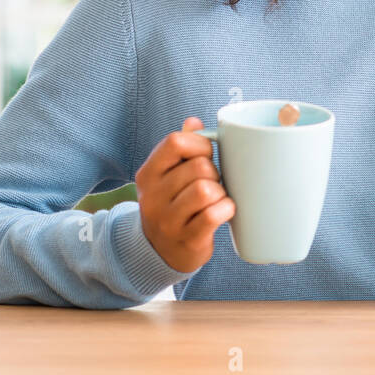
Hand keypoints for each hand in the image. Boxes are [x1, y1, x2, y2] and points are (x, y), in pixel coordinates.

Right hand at [135, 116, 234, 274]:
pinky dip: (225, 209)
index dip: (200, 144)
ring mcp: (168, 220)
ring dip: (220, 192)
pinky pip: (213, 214)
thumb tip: (193, 121)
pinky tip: (223, 212)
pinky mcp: (187, 239)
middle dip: (214, 172)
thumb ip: (180, 147)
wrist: (160, 253)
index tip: (206, 155)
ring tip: (215, 199)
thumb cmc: (172, 205)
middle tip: (211, 184)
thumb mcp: (167, 176)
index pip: (175, 142)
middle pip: (199, 167)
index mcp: (148, 174)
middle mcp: (153, 196)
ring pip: (206, 189)